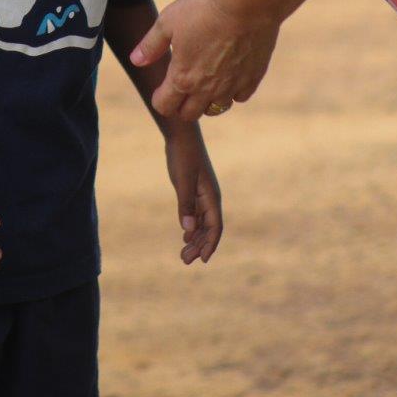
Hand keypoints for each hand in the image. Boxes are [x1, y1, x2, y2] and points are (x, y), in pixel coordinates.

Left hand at [130, 0, 278, 120]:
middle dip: (182, 105)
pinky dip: (233, 91)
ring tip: (205, 83)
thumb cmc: (204, 10)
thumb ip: (151, 45)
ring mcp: (231, 86)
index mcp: (182, 77)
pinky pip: (240, 97)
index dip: (160, 99)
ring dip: (208, 101)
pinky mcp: (252, 79)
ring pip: (216, 109)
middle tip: (181, 88)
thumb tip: (136, 60)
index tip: (161, 89)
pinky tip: (230, 75)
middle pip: (190, 114)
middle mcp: (207, 89)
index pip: (164, 106)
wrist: (248, 4)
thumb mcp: (168, 21)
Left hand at [166, 128, 221, 263]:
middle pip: (208, 228)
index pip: (215, 227)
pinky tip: (185, 237)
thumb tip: (188, 231)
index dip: (210, 244)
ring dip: (195, 239)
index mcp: (211, 197)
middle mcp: (209, 198)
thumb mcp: (182, 180)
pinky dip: (191, 227)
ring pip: (201, 223)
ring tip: (183, 255)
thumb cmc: (183, 156)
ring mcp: (201, 194)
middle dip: (199, 246)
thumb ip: (185, 204)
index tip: (202, 260)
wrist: (181, 135)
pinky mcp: (193, 190)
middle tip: (185, 261)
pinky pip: (195, 214)